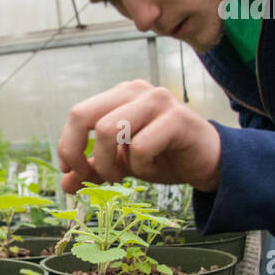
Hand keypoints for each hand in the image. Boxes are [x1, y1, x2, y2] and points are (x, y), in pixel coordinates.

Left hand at [57, 80, 221, 194]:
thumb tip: (64, 184)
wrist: (210, 163)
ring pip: (108, 130)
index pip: (77, 114)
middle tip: (91, 178)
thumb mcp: (122, 165)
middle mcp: (135, 90)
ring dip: (110, 164)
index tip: (73, 172)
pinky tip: (153, 168)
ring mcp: (157, 100)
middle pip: (83, 115)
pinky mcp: (177, 118)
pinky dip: (141, 167)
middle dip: (78, 153)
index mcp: (119, 95)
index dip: (68, 147)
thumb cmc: (164, 157)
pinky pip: (141, 147)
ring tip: (123, 177)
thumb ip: (93, 169)